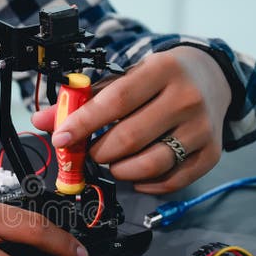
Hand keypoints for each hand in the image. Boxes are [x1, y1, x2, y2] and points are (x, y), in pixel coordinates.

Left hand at [32, 46, 230, 193]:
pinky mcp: (211, 153)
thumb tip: (43, 121)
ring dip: (120, 170)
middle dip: (99, 151)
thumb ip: (84, 100)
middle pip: (130, 138)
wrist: (210, 77)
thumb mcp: (126, 78)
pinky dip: (146, 184)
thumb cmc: (159, 79)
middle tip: (90, 151)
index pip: (116, 101)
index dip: (84, 123)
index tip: (61, 138)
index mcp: (162, 70)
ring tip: (112, 162)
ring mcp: (202, 128)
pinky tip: (135, 174)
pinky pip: (171, 181)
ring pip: (151, 164)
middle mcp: (187, 98)